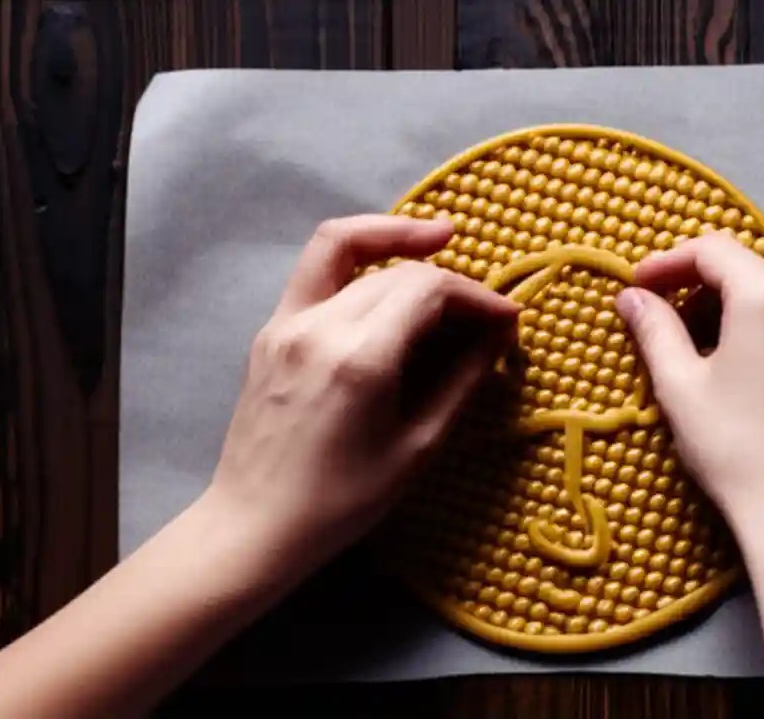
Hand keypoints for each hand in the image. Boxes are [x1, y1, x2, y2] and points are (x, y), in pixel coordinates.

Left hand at [210, 215, 518, 570]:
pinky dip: (357, 259)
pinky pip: (317, 273)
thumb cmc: (343, 502)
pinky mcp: (269, 332)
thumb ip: (461, 381)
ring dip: (394, 236)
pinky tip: (386, 274)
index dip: (477, 295)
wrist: (254, 527)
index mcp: (358, 357)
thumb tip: (498, 336)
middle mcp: (317, 325)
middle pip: (394, 269)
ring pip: (344, 249)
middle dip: (449, 279)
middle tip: (485, 309)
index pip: (428, 289)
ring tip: (440, 237)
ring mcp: (285, 323)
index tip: (508, 319)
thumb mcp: (418, 446)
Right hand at [614, 232, 763, 521]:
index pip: (712, 250)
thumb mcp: (680, 385)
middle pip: (744, 269)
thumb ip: (654, 328)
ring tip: (694, 349)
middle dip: (696, 287)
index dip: (666, 262)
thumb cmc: (736, 447)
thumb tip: (631, 297)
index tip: (636, 286)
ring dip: (727, 309)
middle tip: (658, 319)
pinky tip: (735, 367)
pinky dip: (759, 328)